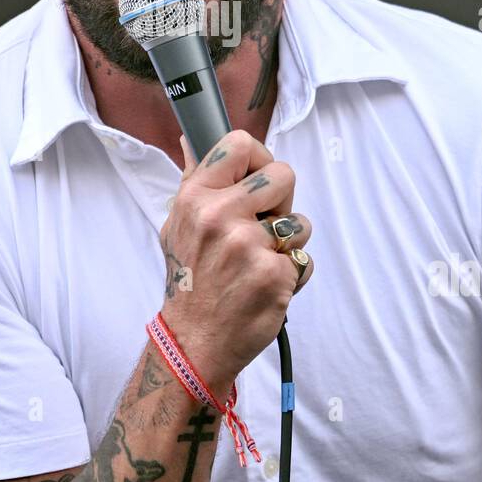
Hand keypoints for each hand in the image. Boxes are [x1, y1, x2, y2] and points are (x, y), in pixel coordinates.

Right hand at [158, 130, 314, 394]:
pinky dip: (291, 274)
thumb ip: (193, 180)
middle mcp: (220, 217)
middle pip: (283, 175)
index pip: (240, 144)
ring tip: (259, 262)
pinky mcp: (275, 276)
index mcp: (196, 198)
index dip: (258, 159)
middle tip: (260, 226)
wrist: (193, 342)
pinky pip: (304, 259)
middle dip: (280, 201)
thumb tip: (191, 138)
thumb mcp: (177, 225)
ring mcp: (249, 247)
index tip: (256, 178)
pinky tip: (265, 286)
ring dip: (287, 243)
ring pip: (300, 222)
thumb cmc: (188, 281)